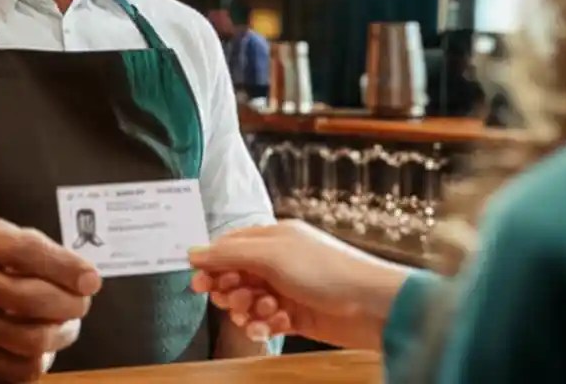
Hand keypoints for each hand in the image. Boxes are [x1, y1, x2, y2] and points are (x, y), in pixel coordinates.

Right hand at [0, 218, 101, 381]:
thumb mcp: (17, 242)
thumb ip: (52, 255)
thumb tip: (88, 281)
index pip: (26, 252)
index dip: (66, 267)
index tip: (90, 280)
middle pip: (30, 298)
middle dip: (69, 303)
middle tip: (80, 303)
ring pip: (32, 338)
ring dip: (61, 334)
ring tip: (64, 324)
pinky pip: (24, 367)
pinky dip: (43, 358)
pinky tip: (40, 343)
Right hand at [188, 220, 412, 349]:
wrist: (373, 306)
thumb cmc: (327, 271)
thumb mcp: (271, 255)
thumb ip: (229, 253)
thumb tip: (192, 252)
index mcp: (272, 238)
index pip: (229, 247)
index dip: (211, 265)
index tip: (198, 284)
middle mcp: (278, 262)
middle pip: (235, 276)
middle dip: (230, 291)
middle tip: (235, 301)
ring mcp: (286, 290)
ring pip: (248, 302)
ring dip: (249, 310)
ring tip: (263, 313)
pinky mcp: (295, 316)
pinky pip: (266, 321)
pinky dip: (265, 326)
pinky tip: (273, 326)